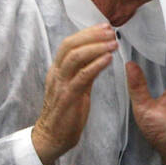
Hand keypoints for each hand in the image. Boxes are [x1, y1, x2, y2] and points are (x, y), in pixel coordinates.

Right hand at [32, 24, 117, 164]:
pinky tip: (108, 60)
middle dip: (92, 36)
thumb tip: (98, 56)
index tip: (104, 27)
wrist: (52, 137)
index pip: (69, 43)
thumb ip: (84, 71)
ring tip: (113, 44)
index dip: (87, 33)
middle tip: (111, 31)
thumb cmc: (66, 113)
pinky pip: (82, 77)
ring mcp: (61, 85)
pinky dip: (96, 65)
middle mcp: (57, 74)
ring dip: (96, 48)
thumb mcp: (76, 87)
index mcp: (57, 70)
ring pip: (75, 58)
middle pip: (70, 46)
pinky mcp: (68, 98)